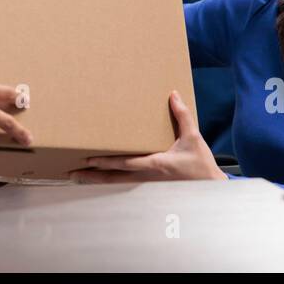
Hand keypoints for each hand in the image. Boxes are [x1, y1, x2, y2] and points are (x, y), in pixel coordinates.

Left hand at [70, 90, 225, 182]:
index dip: (106, 162)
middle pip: (114, 179)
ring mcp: (148, 185)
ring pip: (116, 185)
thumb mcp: (192, 137)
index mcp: (156, 164)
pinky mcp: (150, 188)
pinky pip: (124, 187)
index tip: (88, 160)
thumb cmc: (201, 164)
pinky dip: (109, 184)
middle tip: (72, 174)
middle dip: (92, 177)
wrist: (210, 187)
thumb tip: (173, 95)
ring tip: (78, 178)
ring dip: (96, 182)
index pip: (125, 163)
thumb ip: (181, 115)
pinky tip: (98, 181)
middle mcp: (148, 177)